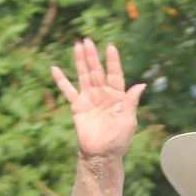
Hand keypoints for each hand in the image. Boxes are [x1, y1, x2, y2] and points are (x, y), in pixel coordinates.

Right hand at [50, 38, 145, 161]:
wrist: (101, 155)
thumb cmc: (118, 140)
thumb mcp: (128, 121)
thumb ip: (131, 102)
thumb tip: (141, 85)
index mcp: (117, 97)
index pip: (115, 75)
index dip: (112, 62)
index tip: (110, 47)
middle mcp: (102, 94)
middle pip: (97, 71)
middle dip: (93, 56)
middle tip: (88, 40)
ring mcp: (89, 99)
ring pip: (84, 76)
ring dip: (80, 61)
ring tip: (77, 46)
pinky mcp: (77, 106)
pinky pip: (68, 91)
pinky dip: (61, 80)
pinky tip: (55, 69)